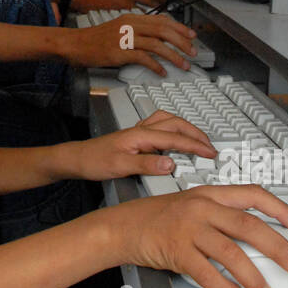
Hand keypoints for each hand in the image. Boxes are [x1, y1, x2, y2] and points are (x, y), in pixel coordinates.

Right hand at [67, 12, 196, 71]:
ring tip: (183, 64)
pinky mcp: (119, 52)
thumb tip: (156, 38)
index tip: (191, 36)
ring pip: (157, 44)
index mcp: (131, 19)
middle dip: (182, 42)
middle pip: (163, 30)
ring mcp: (124, 38)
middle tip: (192, 51)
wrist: (74, 43)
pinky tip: (162, 72)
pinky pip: (143, 58)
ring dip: (174, 55)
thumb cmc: (94, 39)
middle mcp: (130, 26)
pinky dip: (155, 65)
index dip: (179, 28)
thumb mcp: (118, 28)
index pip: (162, 20)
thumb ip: (136, 31)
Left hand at [67, 111, 216, 182]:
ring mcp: (139, 131)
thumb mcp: (120, 166)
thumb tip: (170, 164)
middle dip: (195, 133)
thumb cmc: (94, 160)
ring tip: (198, 140)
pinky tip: (175, 138)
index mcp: (140, 135)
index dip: (195, 145)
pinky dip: (174, 129)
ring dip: (186, 128)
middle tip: (209, 146)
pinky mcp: (136, 136)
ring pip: (169, 121)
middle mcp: (141, 129)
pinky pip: (161, 126)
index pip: (175, 138)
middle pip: (176, 123)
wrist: (77, 158)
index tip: (209, 153)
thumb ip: (146, 164)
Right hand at [108, 183, 287, 287]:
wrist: (121, 226)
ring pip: (231, 253)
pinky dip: (223, 287)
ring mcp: (188, 228)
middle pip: (249, 226)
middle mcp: (201, 208)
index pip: (253, 195)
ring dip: (253, 276)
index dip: (279, 209)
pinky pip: (206, 273)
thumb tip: (256, 237)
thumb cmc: (157, 218)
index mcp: (209, 194)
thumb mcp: (191, 205)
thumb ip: (220, 215)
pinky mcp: (176, 249)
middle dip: (279, 248)